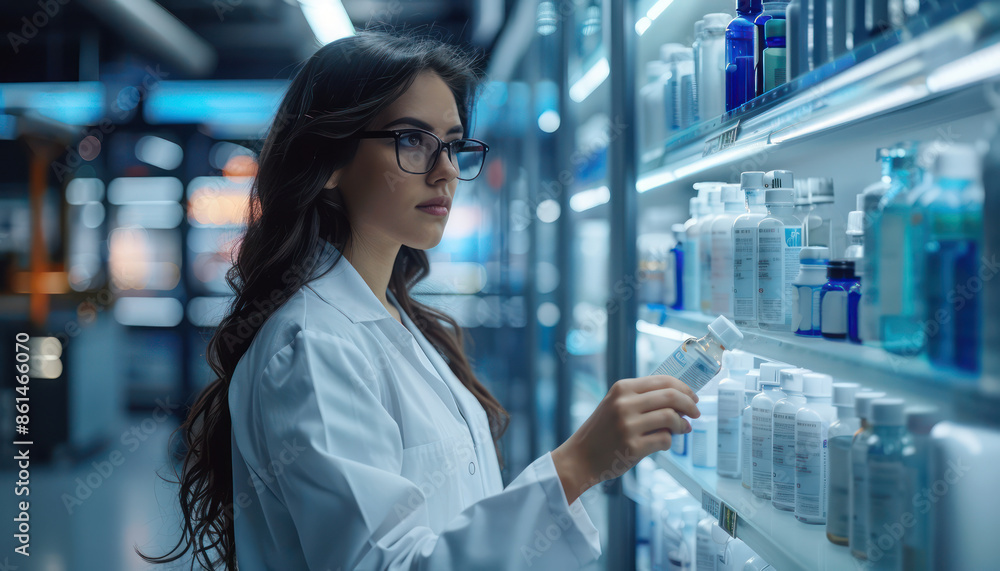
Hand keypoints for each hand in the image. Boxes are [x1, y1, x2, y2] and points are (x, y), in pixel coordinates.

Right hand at [551, 375, 699, 503]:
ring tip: (682, 429)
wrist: (580, 457)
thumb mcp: (616, 405)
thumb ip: (643, 399)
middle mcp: (624, 404)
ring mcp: (628, 426)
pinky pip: (664, 439)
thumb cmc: (603, 431)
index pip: (663, 381)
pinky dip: (670, 441)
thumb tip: (681, 401)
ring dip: (682, 424)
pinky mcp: (632, 447)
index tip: (693, 397)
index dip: (684, 388)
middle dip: (689, 405)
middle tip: (696, 413)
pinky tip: (665, 442)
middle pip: (671, 396)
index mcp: (622, 389)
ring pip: (671, 418)